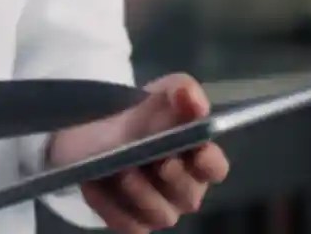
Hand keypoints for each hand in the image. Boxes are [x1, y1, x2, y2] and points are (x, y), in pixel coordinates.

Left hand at [47, 73, 229, 232]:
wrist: (94, 129)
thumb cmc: (140, 113)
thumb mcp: (162, 93)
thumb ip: (183, 91)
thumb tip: (191, 98)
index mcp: (198, 159)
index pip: (216, 168)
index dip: (209, 163)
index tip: (198, 150)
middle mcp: (183, 190)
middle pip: (189, 196)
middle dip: (174, 179)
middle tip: (158, 161)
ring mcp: (158, 210)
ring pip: (160, 215)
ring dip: (141, 193)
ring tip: (121, 169)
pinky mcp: (130, 221)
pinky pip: (128, 224)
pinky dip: (110, 204)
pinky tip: (95, 183)